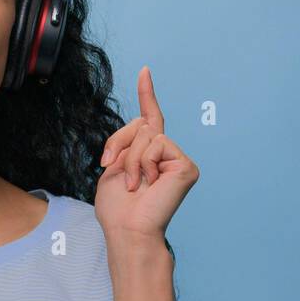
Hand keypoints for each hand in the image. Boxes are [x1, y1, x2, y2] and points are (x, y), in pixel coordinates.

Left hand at [94, 66, 198, 240]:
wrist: (128, 229)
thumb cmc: (117, 208)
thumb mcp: (113, 167)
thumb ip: (127, 141)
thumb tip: (144, 124)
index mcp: (148, 154)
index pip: (149, 118)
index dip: (147, 94)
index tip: (144, 71)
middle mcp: (167, 154)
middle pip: (140, 123)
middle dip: (119, 144)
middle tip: (113, 170)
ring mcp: (178, 159)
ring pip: (146, 134)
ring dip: (130, 158)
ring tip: (133, 184)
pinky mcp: (186, 166)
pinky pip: (157, 144)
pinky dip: (144, 162)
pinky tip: (149, 183)